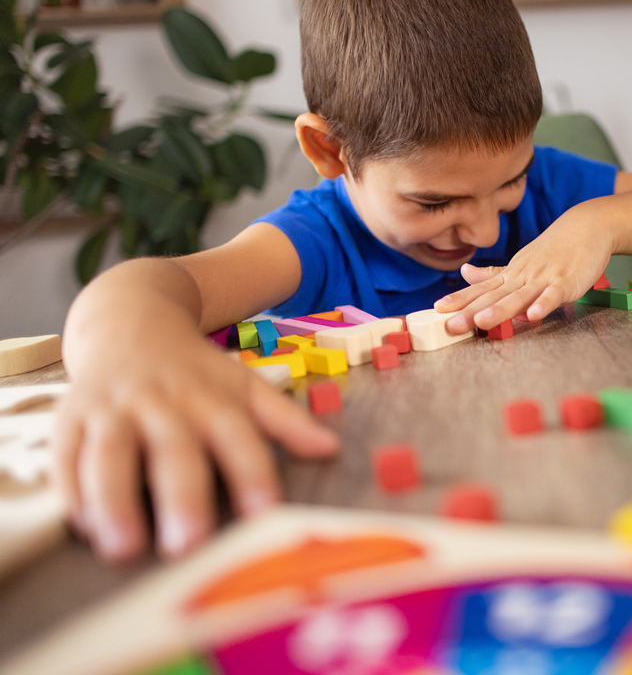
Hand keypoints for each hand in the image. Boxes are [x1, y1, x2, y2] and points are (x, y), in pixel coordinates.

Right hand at [55, 333, 338, 561]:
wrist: (129, 318)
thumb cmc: (193, 371)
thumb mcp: (244, 387)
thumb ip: (285, 421)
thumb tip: (331, 450)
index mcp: (212, 400)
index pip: (238, 437)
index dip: (252, 473)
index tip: (263, 513)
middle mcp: (164, 404)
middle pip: (174, 450)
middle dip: (181, 497)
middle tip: (186, 546)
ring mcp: (114, 409)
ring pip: (111, 453)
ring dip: (114, 500)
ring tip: (121, 546)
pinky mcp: (70, 418)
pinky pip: (66, 455)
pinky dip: (71, 489)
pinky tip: (81, 524)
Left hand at [436, 206, 612, 332]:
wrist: (587, 227)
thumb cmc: (554, 249)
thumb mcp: (521, 262)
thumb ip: (494, 273)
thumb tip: (464, 273)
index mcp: (512, 274)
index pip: (481, 289)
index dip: (460, 299)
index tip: (438, 310)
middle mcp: (523, 276)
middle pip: (495, 296)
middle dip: (472, 311)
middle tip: (451, 325)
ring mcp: (545, 278)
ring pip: (520, 296)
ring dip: (501, 309)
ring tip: (483, 322)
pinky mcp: (567, 282)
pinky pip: (554, 295)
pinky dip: (544, 305)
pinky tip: (534, 317)